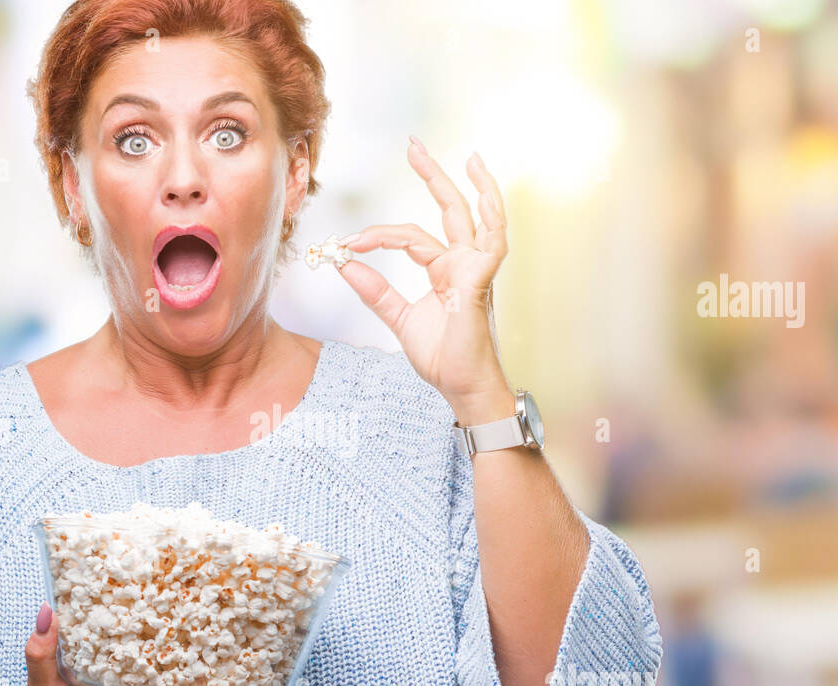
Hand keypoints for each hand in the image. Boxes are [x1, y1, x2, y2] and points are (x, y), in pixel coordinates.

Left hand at [333, 136, 514, 420]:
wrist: (462, 388)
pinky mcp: (481, 283)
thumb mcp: (399, 319)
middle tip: (414, 146)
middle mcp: (462, 264)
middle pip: (452, 210)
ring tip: (469, 158)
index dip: (378, 236)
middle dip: (434, 176)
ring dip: (476, 187)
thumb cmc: (442, 358)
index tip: (349, 242)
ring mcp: (476, 272)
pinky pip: (491, 244)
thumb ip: (376, 292)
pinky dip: (490, 219)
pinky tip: (484, 197)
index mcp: (444, 271)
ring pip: (479, 219)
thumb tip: (345, 266)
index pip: (410, 237)